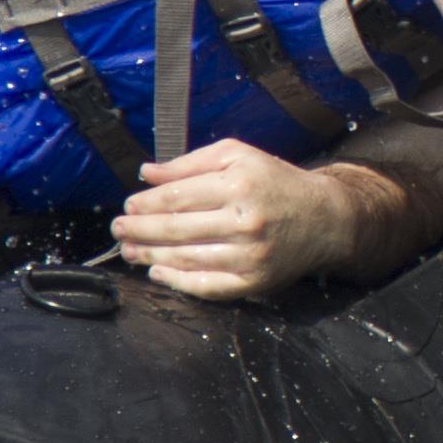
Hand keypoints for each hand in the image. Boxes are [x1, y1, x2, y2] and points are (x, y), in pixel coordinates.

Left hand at [112, 140, 369, 299]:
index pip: (178, 197)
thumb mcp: (238, 157)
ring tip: (130, 251)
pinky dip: (177, 281)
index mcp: (239, 184)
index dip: (146, 204)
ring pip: (186, 259)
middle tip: (118, 231)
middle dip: (140, 231)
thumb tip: (146, 173)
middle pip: (176, 229)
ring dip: (150, 257)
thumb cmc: (275, 182)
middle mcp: (245, 220)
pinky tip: (157, 273)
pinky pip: (206, 286)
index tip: (128, 207)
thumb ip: (190, 163)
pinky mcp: (254, 282)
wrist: (324, 218)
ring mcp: (250, 255)